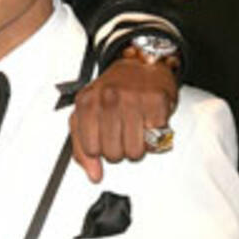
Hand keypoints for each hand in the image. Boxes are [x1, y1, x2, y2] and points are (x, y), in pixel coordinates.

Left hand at [69, 51, 177, 183]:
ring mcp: (134, 100)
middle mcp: (109, 99)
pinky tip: (147, 121)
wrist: (141, 64)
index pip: (91, 149)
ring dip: (137, 146)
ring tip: (135, 129)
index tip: (103, 139)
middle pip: (114, 154)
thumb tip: (93, 174)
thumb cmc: (113, 90)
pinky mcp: (157, 103)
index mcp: (88, 102)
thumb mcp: (87, 113)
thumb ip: (82, 146)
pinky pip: (155, 140)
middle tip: (122, 133)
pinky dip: (153, 137)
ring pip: (135, 152)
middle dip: (119, 149)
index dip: (99, 150)